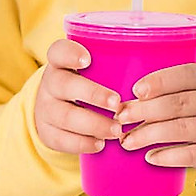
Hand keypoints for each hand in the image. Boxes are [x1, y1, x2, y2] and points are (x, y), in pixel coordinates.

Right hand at [34, 38, 123, 154]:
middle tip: (117, 104)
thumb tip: (150, 61)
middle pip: (64, 85)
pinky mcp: (47, 132)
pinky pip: (61, 139)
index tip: (88, 60)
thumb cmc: (85, 85)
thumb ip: (110, 67)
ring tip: (117, 131)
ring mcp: (45, 108)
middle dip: (92, 94)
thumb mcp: (90, 71)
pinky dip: (82, 143)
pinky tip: (100, 144)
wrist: (54, 110)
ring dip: (93, 124)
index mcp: (60, 62)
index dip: (71, 54)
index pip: (59, 51)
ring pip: (65, 116)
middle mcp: (50, 83)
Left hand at [115, 63, 195, 184]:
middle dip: (146, 110)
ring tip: (127, 141)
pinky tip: (149, 157)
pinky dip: (167, 156)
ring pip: (182, 129)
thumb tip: (129, 102)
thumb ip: (173, 93)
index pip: (188, 74)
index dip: (161, 80)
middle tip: (122, 116)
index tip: (136, 90)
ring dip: (149, 134)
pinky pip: (190, 155)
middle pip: (180, 103)